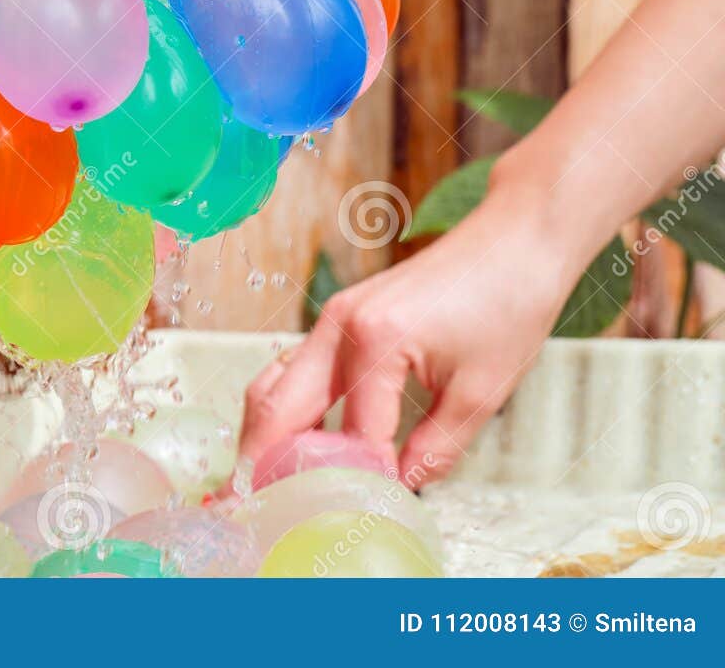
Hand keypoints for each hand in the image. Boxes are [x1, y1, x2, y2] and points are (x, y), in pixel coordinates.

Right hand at [238, 186, 583, 488]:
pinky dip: (287, 412)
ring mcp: (332, 319)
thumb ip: (435, 448)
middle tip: (243, 509)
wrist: (514, 239)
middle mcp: (338, 326)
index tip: (359, 518)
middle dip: (260, 462)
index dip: (358, 484)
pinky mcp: (339, 319)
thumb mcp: (482, 391)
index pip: (354, 436)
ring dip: (265, 436)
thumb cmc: (507, 303)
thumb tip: (399, 489)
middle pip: (279, 407)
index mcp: (375, 341)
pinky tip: (292, 443)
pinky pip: (297, 372)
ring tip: (256, 483)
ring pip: (277, 387)